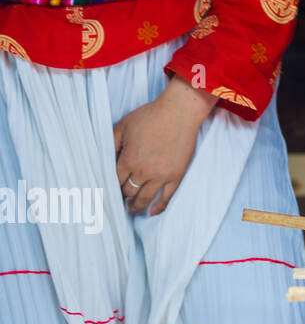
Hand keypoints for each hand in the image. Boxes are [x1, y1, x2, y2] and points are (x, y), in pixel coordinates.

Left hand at [113, 76, 214, 215]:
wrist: (180, 111)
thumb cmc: (151, 115)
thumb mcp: (124, 125)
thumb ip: (112, 143)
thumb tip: (105, 158)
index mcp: (128, 160)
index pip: (114, 181)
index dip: (110, 186)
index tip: (108, 190)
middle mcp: (143, 171)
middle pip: (128, 191)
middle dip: (122, 195)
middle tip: (120, 198)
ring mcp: (161, 175)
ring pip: (145, 198)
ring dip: (137, 206)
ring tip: (132, 208)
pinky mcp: (177, 175)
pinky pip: (167, 196)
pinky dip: (159, 206)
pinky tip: (153, 211)